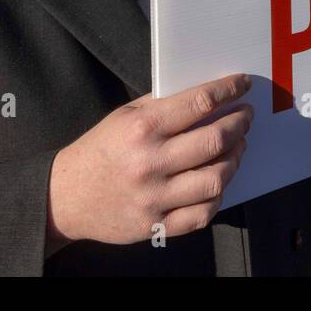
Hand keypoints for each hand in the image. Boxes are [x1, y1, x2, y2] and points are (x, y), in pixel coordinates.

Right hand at [45, 73, 252, 251]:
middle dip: (239, 123)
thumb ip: (162, 105)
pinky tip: (218, 182)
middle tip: (245, 116)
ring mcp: (154, 197)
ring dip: (235, 158)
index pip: (199, 103)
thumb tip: (206, 93)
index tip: (243, 85)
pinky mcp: (156, 226)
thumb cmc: (99, 150)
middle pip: (215, 140)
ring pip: (216, 179)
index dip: (229, 90)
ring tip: (237, 146)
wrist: (64, 197)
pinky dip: (217, 197)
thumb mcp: (124, 116)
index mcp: (142, 128)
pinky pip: (202, 214)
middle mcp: (150, 162)